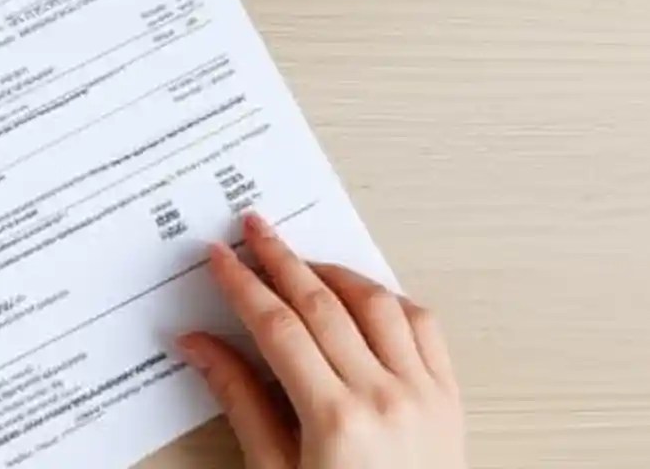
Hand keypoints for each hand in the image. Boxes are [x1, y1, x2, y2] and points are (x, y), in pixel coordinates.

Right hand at [178, 214, 464, 468]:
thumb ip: (240, 402)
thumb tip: (200, 347)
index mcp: (336, 420)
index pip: (277, 326)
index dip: (243, 284)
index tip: (220, 258)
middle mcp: (385, 397)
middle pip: (323, 302)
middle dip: (281, 258)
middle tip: (254, 229)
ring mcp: (424, 394)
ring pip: (377, 303)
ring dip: (334, 272)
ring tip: (302, 259)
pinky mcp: (449, 398)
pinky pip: (423, 326)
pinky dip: (390, 301)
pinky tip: (364, 295)